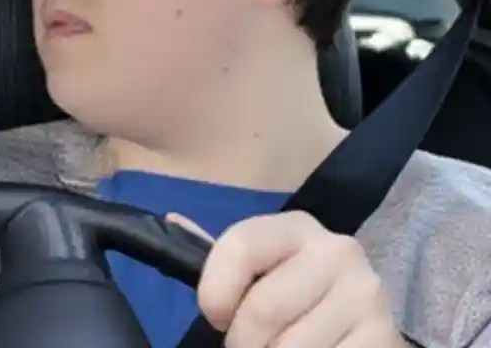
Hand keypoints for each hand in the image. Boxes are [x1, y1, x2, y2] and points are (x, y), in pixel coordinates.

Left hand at [168, 211, 407, 346]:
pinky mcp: (385, 337)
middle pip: (262, 309)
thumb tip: (173, 222)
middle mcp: (338, 251)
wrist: (359, 328)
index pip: (239, 247)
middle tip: (249, 346)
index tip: (217, 316)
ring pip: (290, 347)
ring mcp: (367, 295)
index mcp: (296, 227)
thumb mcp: (258, 271)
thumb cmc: (292, 298)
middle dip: (243, 342)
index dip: (215, 293)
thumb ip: (222, 257)